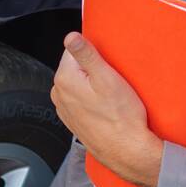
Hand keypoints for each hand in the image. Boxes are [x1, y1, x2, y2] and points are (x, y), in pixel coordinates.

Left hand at [50, 32, 164, 186]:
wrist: (126, 150)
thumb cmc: (121, 117)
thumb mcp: (107, 78)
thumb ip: (86, 54)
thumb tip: (71, 36)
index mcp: (64, 78)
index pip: (74, 50)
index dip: (94, 54)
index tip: (107, 66)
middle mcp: (59, 93)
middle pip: (76, 66)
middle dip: (93, 70)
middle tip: (112, 82)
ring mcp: (64, 108)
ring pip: (79, 83)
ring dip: (93, 85)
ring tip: (111, 96)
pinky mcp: (73, 119)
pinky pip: (81, 99)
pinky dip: (92, 99)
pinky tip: (106, 107)